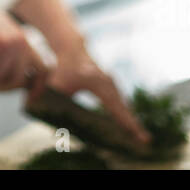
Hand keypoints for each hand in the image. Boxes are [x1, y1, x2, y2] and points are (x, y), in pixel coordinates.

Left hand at [34, 43, 151, 147]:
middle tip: (145, 141)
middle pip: (123, 107)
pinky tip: (128, 126)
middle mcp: (109, 83)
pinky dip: (124, 113)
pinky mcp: (111, 85)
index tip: (136, 133)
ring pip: (123, 105)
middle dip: (133, 124)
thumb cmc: (62, 67)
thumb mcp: (55, 84)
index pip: (114, 106)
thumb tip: (45, 118)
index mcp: (98, 83)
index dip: (124, 121)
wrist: (71, 49)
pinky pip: (119, 102)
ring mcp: (112, 83)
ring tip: (140, 136)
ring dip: (130, 120)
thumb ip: (52, 101)